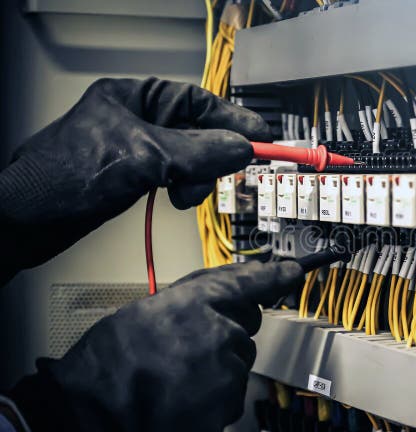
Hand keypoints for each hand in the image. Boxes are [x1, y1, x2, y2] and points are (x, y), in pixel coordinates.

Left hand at [0, 77, 268, 278]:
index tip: (259, 133)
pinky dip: (183, 188)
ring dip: (196, 177)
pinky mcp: (132, 175)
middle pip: (195, 131)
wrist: (25, 221)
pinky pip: (174, 175)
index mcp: (132, 97)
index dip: (230, 116)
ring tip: (185, 194)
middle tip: (223, 171)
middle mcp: (134, 119)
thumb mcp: (145, 158)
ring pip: (188, 157)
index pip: (195, 100)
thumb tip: (240, 147)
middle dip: (210, 155)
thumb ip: (198, 152)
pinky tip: (176, 199)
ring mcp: (133, 148)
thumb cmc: (65, 178)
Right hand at [9, 260, 302, 431]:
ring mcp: (227, 372)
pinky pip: (231, 396)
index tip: (292, 270)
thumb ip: (199, 295)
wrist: (94, 409)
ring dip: (216, 371)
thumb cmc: (113, 358)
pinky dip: (212, 399)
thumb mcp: (152, 307)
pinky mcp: (227, 405)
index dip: (274, 275)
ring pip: (237, 366)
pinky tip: (182, 397)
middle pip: (243, 332)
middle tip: (183, 350)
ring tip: (175, 377)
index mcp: (198, 302)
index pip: (247, 282)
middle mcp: (220, 333)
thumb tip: (235, 286)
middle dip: (223, 338)